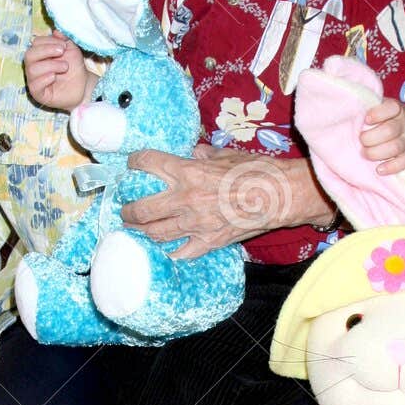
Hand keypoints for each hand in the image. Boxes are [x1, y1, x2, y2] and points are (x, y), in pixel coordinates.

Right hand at [23, 31, 92, 109]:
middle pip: (29, 55)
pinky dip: (44, 79)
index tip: (64, 45)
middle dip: (46, 51)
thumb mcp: (71, 49)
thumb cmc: (75, 67)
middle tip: (62, 52)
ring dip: (50, 65)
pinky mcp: (38, 94)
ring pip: (32, 69)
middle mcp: (33, 66)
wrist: (83, 86)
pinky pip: (34, 85)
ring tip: (65, 67)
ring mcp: (34, 80)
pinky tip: (54, 77)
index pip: (35, 43)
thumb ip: (63, 39)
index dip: (48, 42)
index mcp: (39, 54)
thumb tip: (56, 31)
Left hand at [123, 148, 333, 259]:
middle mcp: (185, 199)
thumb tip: (195, 151)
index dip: (135, 162)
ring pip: (155, 233)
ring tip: (134, 230)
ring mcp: (194, 224)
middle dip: (128, 209)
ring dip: (140, 232)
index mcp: (188, 172)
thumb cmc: (257, 170)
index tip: (132, 164)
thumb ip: (206, 154)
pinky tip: (161, 251)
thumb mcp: (228, 154)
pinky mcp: (207, 242)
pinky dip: (168, 252)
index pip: (148, 163)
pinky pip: (179, 253)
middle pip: (141, 208)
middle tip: (125, 209)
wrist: (280, 196)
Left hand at [359, 100, 404, 174]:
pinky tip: (379, 169)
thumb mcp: (381, 110)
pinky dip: (390, 167)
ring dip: (376, 153)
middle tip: (361, 141)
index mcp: (396, 110)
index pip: (392, 108)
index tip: (366, 119)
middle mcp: (404, 124)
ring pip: (394, 147)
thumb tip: (345, 114)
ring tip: (365, 154)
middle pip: (389, 130)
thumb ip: (367, 110)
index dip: (378, 113)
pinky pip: (403, 163)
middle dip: (370, 138)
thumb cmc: (387, 120)